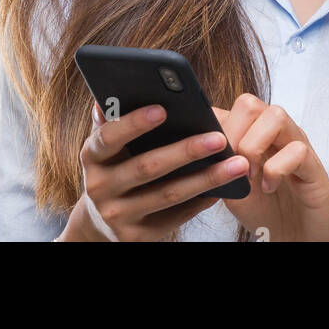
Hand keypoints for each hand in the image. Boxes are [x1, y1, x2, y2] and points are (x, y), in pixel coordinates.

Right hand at [56, 101, 249, 241]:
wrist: (102, 221)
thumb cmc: (114, 166)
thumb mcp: (107, 146)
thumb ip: (114, 119)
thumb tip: (121, 90)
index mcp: (91, 157)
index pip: (108, 137)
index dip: (133, 123)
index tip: (163, 108)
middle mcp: (99, 188)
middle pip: (147, 167)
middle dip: (186, 151)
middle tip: (220, 138)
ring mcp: (117, 216)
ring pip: (168, 194)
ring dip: (207, 179)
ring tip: (238, 164)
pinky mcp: (136, 238)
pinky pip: (176, 217)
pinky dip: (201, 201)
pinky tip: (224, 187)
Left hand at [213, 94, 328, 241]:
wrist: (298, 236)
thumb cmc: (265, 209)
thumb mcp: (230, 186)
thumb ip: (216, 164)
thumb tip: (195, 147)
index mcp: (253, 133)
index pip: (227, 108)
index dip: (213, 127)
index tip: (208, 155)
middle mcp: (275, 133)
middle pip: (249, 103)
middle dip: (232, 134)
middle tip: (231, 165)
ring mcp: (296, 144)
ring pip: (275, 115)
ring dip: (254, 146)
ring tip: (250, 175)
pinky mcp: (313, 165)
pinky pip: (297, 150)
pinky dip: (276, 170)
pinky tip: (268, 187)